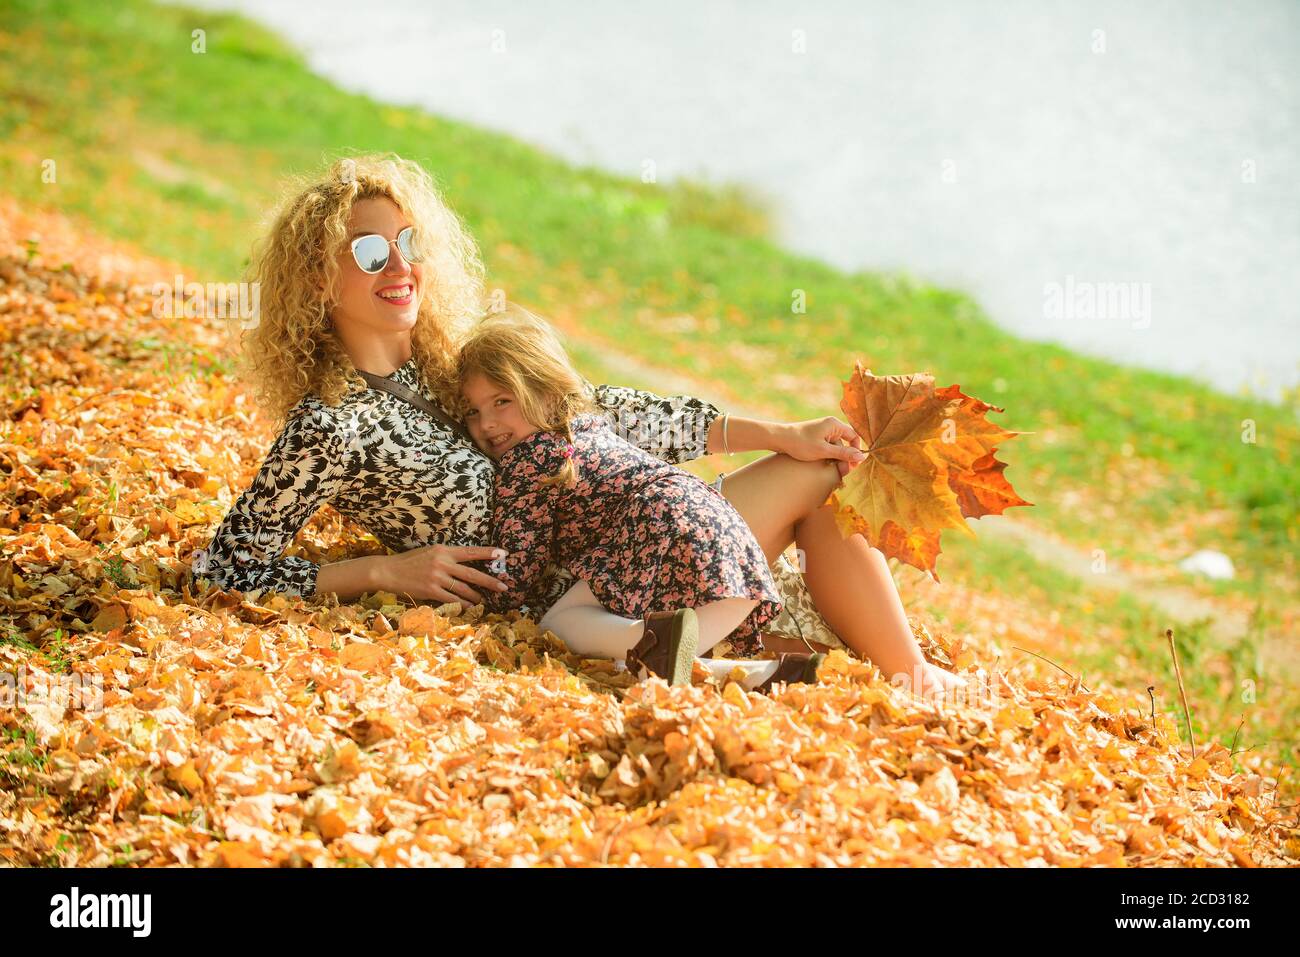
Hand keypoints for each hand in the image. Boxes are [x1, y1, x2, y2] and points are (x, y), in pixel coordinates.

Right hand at [376, 544, 509, 604]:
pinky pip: (452, 599)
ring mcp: (436, 577)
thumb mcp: (430, 552)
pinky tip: (470, 606)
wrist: (388, 571)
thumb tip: (466, 562)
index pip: (470, 551)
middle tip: (504, 586)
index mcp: (444, 550)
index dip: (487, 553)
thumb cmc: (410, 561)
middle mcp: (442, 563)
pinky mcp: (430, 591)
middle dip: (490, 581)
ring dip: (476, 596)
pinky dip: (462, 604)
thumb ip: (447, 556)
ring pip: (463, 588)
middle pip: (472, 573)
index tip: (503, 554)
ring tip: (485, 600)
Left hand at [777, 417, 865, 477]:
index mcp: (834, 425)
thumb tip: (862, 457)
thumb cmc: (800, 443)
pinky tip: (825, 466)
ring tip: (833, 472)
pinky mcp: (816, 438)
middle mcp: (830, 426)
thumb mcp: (823, 451)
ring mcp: (823, 432)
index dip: (856, 450)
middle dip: (845, 458)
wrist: (779, 439)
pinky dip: (828, 457)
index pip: (853, 437)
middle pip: (845, 444)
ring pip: (836, 448)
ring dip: (836, 460)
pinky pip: (827, 448)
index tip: (853, 464)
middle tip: (844, 473)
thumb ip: (843, 454)